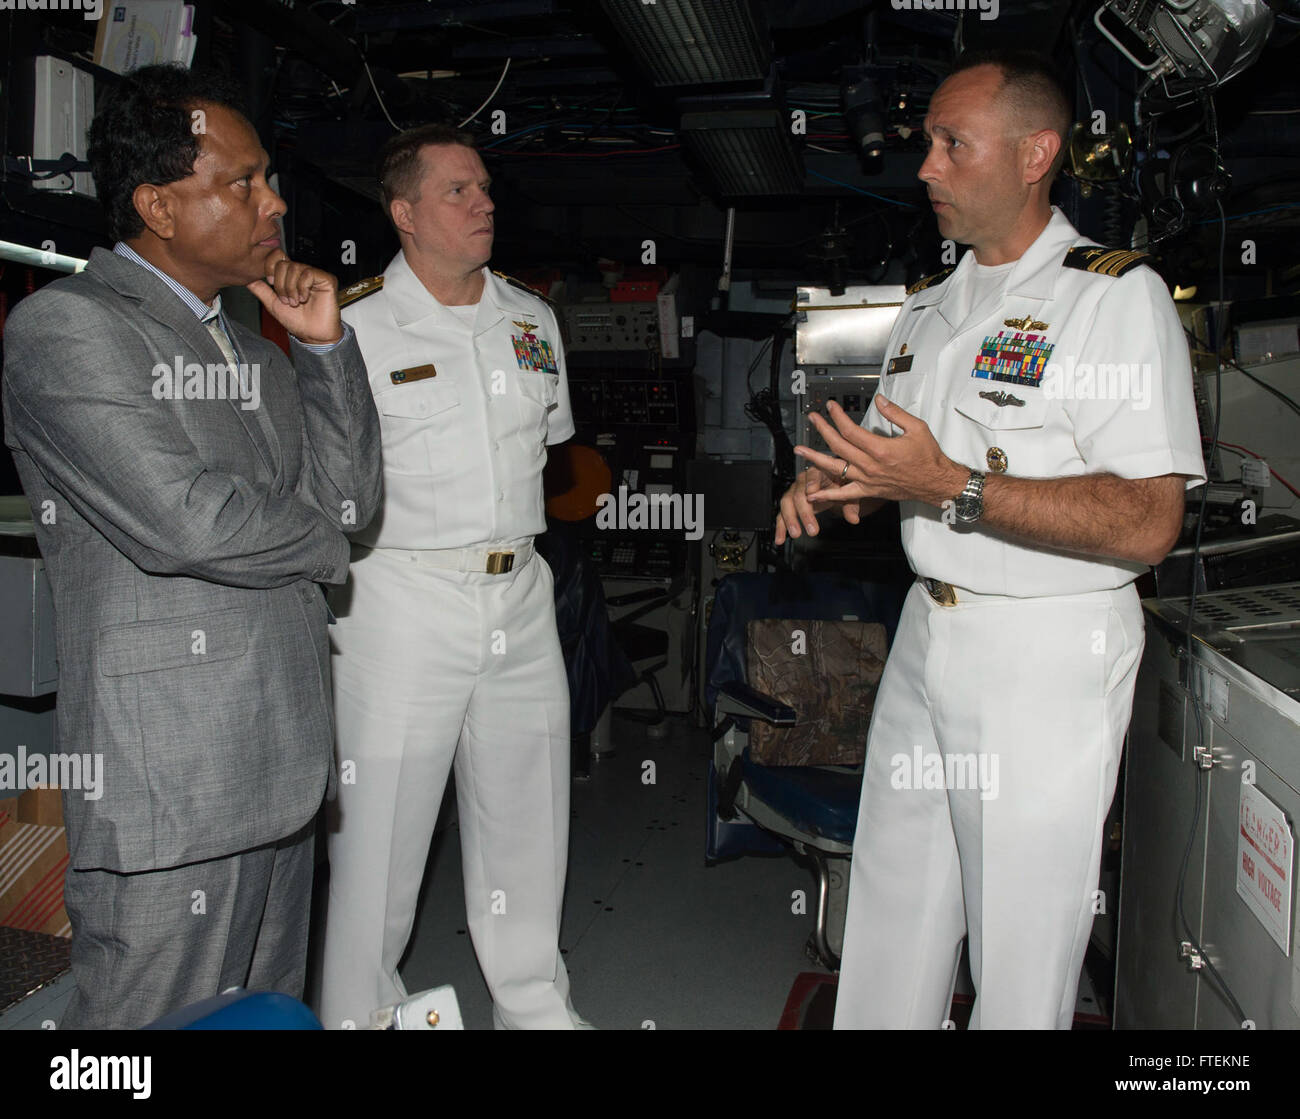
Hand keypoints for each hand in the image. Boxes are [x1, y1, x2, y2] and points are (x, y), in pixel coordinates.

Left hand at [246, 250, 342, 345]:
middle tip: (286, 300)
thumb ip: (261, 290)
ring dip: (291, 288)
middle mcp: (302, 273)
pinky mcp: (327, 279)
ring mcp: (315, 275)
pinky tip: (305, 298)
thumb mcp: (272, 304)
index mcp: (291, 276)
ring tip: (296, 302)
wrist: (313, 335)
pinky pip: (309, 273)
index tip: (270, 283)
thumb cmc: (298, 322)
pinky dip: (303, 288)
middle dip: (281, 284)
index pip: (277, 257)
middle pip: (284, 264)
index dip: (270, 266)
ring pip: (295, 268)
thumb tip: (246, 279)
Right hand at [774, 464, 864, 543]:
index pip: (813, 476)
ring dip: (790, 520)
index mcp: (818, 472)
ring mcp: (794, 492)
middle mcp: (803, 480)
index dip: (811, 485)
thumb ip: (850, 505)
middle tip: (812, 529)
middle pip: (798, 494)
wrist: (832, 481)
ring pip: (787, 504)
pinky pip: (782, 514)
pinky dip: (780, 527)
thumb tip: (853, 519)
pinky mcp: (790, 503)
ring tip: (796, 534)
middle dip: (804, 513)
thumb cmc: (839, 483)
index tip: (811, 495)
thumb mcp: (847, 491)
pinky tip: (780, 539)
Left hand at [796, 397, 965, 506]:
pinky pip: (844, 494)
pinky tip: (812, 494)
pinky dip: (827, 494)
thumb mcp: (917, 428)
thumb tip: (879, 400)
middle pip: (839, 446)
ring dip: (815, 459)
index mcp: (881, 449)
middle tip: (812, 419)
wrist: (936, 483)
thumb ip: (895, 413)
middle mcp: (871, 466)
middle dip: (823, 430)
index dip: (838, 416)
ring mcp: (867, 480)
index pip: (851, 430)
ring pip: (836, 469)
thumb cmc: (928, 456)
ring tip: (800, 451)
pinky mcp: (868, 491)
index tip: (831, 407)